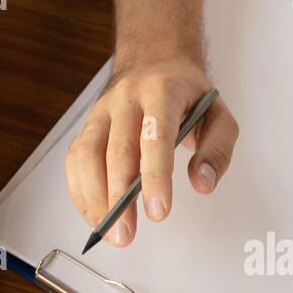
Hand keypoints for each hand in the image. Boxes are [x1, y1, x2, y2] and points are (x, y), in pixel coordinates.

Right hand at [65, 55, 237, 246]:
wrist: (154, 59)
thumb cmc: (185, 94)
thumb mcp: (218, 113)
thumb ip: (217, 149)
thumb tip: (203, 183)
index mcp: (162, 91)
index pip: (155, 137)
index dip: (155, 177)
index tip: (158, 212)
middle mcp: (126, 99)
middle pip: (116, 151)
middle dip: (119, 198)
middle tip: (126, 234)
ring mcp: (101, 112)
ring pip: (87, 157)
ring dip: (94, 199)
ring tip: (108, 231)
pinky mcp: (87, 127)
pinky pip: (75, 162)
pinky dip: (81, 192)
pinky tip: (94, 215)